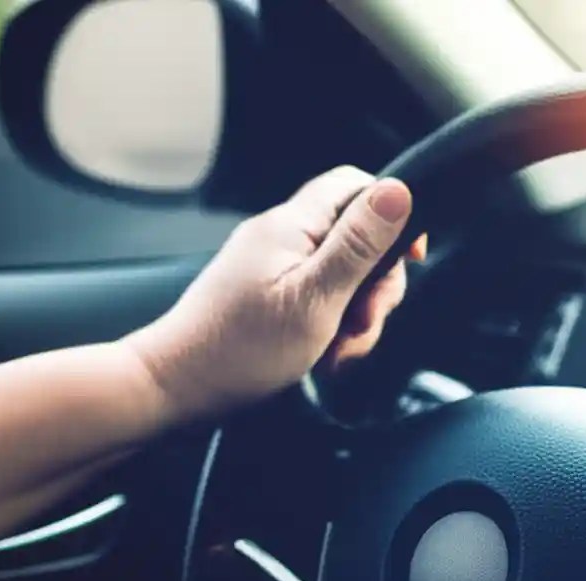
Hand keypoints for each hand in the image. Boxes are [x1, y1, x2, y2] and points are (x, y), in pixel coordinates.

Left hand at [127, 166, 422, 419]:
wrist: (176, 389)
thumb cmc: (239, 349)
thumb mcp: (315, 298)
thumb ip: (358, 245)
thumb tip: (398, 191)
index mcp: (292, 225)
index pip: (356, 185)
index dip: (392, 213)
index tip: (409, 258)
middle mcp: (282, 237)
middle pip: (359, 238)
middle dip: (375, 285)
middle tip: (364, 323)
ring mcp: (274, 266)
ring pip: (344, 275)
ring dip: (356, 315)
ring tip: (339, 350)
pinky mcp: (270, 294)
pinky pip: (321, 298)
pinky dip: (333, 326)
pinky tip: (323, 353)